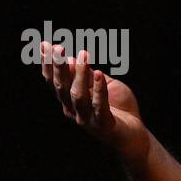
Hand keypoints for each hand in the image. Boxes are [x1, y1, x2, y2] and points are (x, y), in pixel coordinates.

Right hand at [40, 41, 149, 164]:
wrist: (135, 136)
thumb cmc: (119, 109)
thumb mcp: (104, 86)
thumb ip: (90, 76)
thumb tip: (74, 59)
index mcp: (70, 101)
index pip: (55, 81)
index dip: (48, 65)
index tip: (45, 44)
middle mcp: (74, 110)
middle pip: (62, 87)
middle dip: (59, 67)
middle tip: (59, 48)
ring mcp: (87, 119)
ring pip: (78, 95)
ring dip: (80, 74)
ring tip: (83, 54)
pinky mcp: (103, 125)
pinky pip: (100, 106)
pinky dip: (99, 90)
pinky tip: (100, 74)